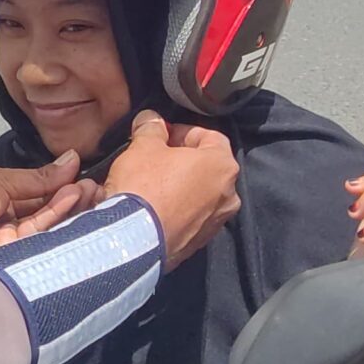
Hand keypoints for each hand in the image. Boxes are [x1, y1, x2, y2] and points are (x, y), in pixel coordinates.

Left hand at [0, 151, 102, 265]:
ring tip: (90, 189)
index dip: (64, 187)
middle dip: (74, 199)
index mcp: (8, 204)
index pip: (43, 197)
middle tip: (96, 185)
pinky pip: (41, 237)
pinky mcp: (16, 258)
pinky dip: (57, 216)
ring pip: (51, 226)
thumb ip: (38, 178)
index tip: (85, 175)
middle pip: (51, 214)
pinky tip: (72, 198)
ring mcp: (16, 243)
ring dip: (71, 207)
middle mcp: (15, 224)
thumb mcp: (1, 181)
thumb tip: (73, 160)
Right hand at [102, 112, 239, 262]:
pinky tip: (152, 207)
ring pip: (200, 194)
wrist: (134, 240)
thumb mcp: (143, 146)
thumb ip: (151, 128)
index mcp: (223, 165)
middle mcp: (228, 195)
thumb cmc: (145, 187)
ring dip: (179, 185)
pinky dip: (176, 209)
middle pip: (207, 166)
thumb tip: (151, 120)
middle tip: (154, 157)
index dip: (182, 130)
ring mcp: (216, 222)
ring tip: (151, 184)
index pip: (210, 136)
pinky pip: (191, 217)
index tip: (161, 134)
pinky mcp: (199, 243)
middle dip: (182, 159)